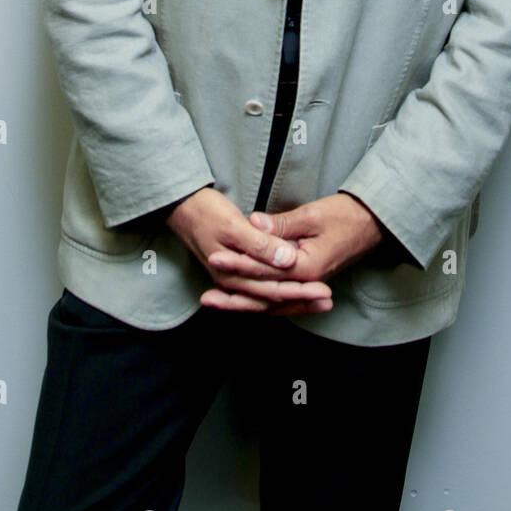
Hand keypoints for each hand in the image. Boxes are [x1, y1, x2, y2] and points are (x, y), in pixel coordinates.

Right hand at [165, 187, 332, 315]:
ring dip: (293, 301)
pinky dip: (279, 294)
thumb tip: (286, 261)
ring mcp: (232, 281)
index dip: (301, 291)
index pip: (273, 290)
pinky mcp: (235, 274)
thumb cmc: (205, 212)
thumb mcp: (233, 225)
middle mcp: (232, 284)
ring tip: (319, 302)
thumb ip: (260, 245)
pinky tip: (293, 296)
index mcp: (233, 275)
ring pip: (268, 299)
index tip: (324, 292)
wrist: (181, 207)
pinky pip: (260, 291)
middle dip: (302, 301)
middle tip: (328, 301)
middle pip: (273, 299)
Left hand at [204, 192, 384, 315]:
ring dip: (244, 304)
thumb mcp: (312, 215)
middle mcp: (307, 282)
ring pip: (271, 301)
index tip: (215, 258)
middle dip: (234, 295)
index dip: (239, 264)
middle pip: (264, 295)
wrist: (373, 223)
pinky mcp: (308, 281)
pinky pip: (280, 297)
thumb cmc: (346, 215)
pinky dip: (261, 301)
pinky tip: (243, 302)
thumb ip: (281, 224)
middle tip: (206, 298)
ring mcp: (308, 284)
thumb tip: (253, 222)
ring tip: (217, 303)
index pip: (265, 270)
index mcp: (308, 268)